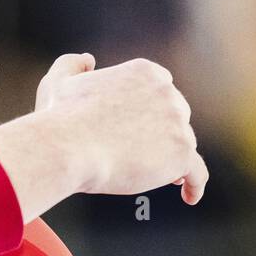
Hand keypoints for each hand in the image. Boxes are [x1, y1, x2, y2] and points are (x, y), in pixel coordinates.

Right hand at [38, 54, 206, 203]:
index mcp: (144, 73)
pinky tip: (189, 196)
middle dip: (164, 133)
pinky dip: (194, 184)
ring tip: (160, 176)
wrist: (66, 147)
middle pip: (176, 117)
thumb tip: (88, 59)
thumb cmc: (58, 118)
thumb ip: (72, 65)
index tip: (143, 124)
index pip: (161, 90)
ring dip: (173, 159)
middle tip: (146, 152)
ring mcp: (177, 124)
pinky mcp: (182, 153)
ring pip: (182, 145)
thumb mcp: (57, 82)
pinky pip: (197, 172)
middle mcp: (168, 93)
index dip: (152, 109)